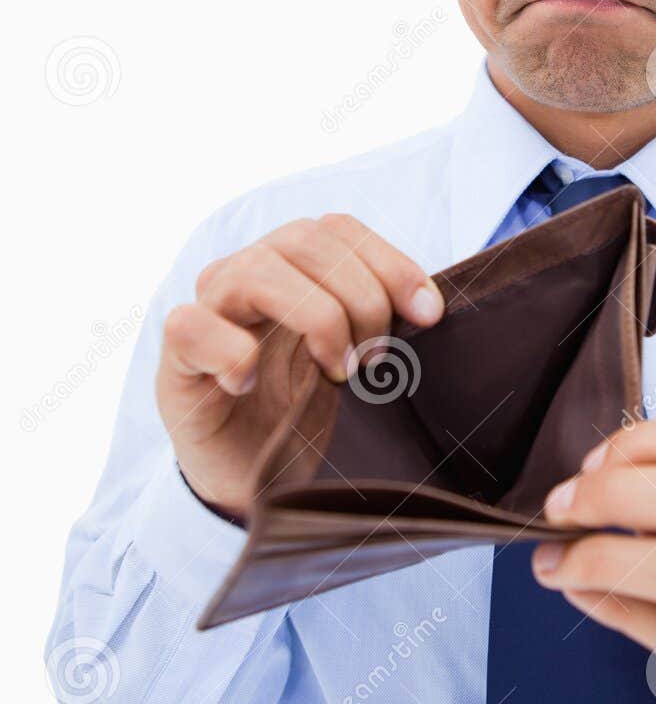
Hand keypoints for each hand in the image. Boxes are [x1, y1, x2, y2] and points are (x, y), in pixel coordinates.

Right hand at [157, 215, 444, 515]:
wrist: (250, 476)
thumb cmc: (301, 411)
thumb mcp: (350, 357)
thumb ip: (376, 320)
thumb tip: (430, 306)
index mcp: (291, 267)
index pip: (337, 228)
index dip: (390, 262)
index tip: (429, 314)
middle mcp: (245, 274)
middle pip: (306, 240)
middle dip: (361, 298)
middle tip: (375, 360)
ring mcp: (207, 311)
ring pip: (256, 272)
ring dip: (315, 319)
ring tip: (334, 371)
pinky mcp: (177, 358)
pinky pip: (192, 326)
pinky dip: (234, 354)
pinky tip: (251, 384)